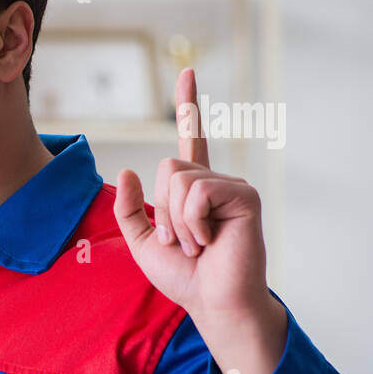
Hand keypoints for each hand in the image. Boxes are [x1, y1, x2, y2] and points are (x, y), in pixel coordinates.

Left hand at [112, 68, 269, 321]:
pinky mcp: (244, 196)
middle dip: (163, 211)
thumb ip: (131, 209)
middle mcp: (214, 181)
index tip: (187, 72)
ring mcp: (231, 187)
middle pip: (168, 167)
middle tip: (184, 242)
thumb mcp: (142, 242)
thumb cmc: (184, 275)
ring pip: (179, 179)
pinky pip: (198, 192)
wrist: (213, 302)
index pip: (188, 139)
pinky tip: (210, 241)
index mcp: (192, 189)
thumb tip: (128, 171)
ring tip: (197, 244)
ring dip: (177, 221)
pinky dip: (193, 222)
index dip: (188, 105)